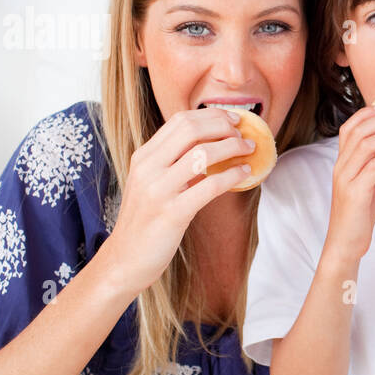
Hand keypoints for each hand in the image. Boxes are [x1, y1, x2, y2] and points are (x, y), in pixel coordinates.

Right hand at [100, 107, 261, 295]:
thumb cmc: (145, 222)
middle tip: (244, 133)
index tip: (233, 118)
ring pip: (202, 154)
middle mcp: (148, 168)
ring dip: (233, 146)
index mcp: (143, 157)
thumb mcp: (151, 184)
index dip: (211, 115)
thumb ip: (172, 163)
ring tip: (249, 149)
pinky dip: (232, 176)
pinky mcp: (172, 213)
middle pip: (191, 129)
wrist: (125, 259)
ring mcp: (158, 190)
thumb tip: (210, 145)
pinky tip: (245, 173)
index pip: (179, 120)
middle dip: (224, 125)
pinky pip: (209, 186)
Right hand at [323, 104, 374, 262]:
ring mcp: (346, 178)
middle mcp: (340, 166)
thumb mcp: (372, 184)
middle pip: (359, 131)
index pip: (349, 128)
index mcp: (342, 162)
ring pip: (366, 145)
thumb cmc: (360, 214)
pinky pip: (374, 166)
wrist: (346, 243)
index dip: (367, 114)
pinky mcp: (356, 192)